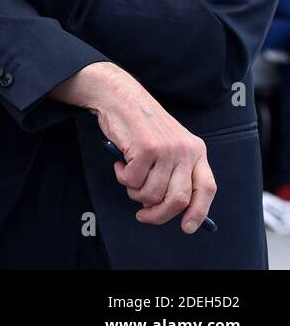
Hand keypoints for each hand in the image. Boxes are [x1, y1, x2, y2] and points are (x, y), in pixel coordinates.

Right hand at [55, 62, 215, 232]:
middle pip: (179, 199)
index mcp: (196, 150)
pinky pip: (132, 180)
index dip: (199, 212)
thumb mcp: (168, 144)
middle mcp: (185, 150)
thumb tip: (167, 207)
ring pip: (152, 193)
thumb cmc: (140, 124)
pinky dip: (122, 176)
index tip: (187, 228)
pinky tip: (120, 162)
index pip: (206, 188)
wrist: (119, 97)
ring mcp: (166, 149)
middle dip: (158, 214)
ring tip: (127, 175)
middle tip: (142, 215)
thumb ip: (173, 171)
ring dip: (134, 191)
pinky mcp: (146, 148)